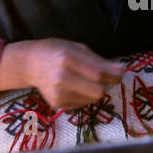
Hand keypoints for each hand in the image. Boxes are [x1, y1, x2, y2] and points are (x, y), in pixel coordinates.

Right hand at [0, 38, 125, 107]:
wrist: (31, 64)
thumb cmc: (58, 52)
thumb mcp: (78, 48)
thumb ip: (100, 61)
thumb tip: (122, 71)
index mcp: (67, 59)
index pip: (98, 74)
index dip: (114, 76)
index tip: (119, 74)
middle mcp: (61, 78)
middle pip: (98, 92)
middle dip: (104, 85)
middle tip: (101, 78)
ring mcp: (58, 93)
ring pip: (92, 100)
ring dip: (94, 91)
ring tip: (83, 80)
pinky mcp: (57, 104)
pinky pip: (82, 104)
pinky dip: (83, 96)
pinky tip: (73, 87)